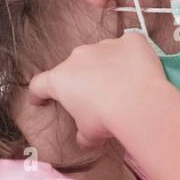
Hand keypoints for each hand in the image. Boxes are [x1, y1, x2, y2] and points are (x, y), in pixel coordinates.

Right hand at [28, 31, 171, 147]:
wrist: (140, 102)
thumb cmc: (107, 119)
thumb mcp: (89, 134)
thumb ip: (83, 134)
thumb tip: (86, 139)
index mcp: (61, 80)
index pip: (40, 84)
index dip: (39, 93)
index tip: (40, 99)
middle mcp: (78, 58)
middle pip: (75, 67)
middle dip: (83, 79)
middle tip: (98, 97)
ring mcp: (104, 46)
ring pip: (102, 54)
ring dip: (108, 66)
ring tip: (124, 84)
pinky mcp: (130, 41)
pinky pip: (129, 46)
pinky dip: (133, 56)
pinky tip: (141, 70)